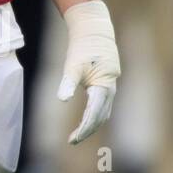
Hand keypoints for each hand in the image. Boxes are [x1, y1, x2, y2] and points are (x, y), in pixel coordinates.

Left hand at [57, 0, 120, 144]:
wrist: (95, 31)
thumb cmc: (83, 47)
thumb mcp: (72, 65)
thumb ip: (68, 83)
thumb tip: (62, 99)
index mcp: (103, 86)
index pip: (93, 114)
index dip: (83, 129)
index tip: (72, 140)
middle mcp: (110, 89)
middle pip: (100, 117)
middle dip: (87, 130)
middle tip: (72, 141)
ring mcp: (110, 87)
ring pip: (104, 113)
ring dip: (91, 125)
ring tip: (77, 135)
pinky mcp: (107, 84)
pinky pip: (103, 106)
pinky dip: (95, 116)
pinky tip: (85, 120)